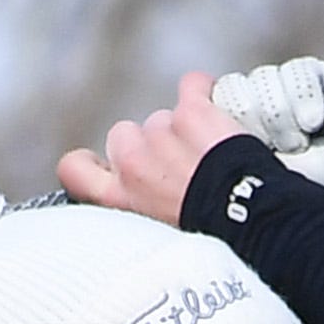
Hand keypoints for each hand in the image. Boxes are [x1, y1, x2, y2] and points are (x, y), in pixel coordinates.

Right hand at [58, 72, 246, 224]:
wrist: (250, 222)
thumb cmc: (209, 237)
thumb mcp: (154, 236)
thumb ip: (136, 209)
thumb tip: (138, 201)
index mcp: (117, 198)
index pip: (73, 168)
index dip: (90, 162)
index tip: (109, 166)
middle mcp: (131, 162)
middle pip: (123, 136)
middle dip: (148, 146)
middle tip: (179, 168)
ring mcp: (161, 133)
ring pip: (163, 119)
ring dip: (183, 130)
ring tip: (212, 155)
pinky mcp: (193, 111)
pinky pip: (192, 86)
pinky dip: (203, 91)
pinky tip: (216, 106)